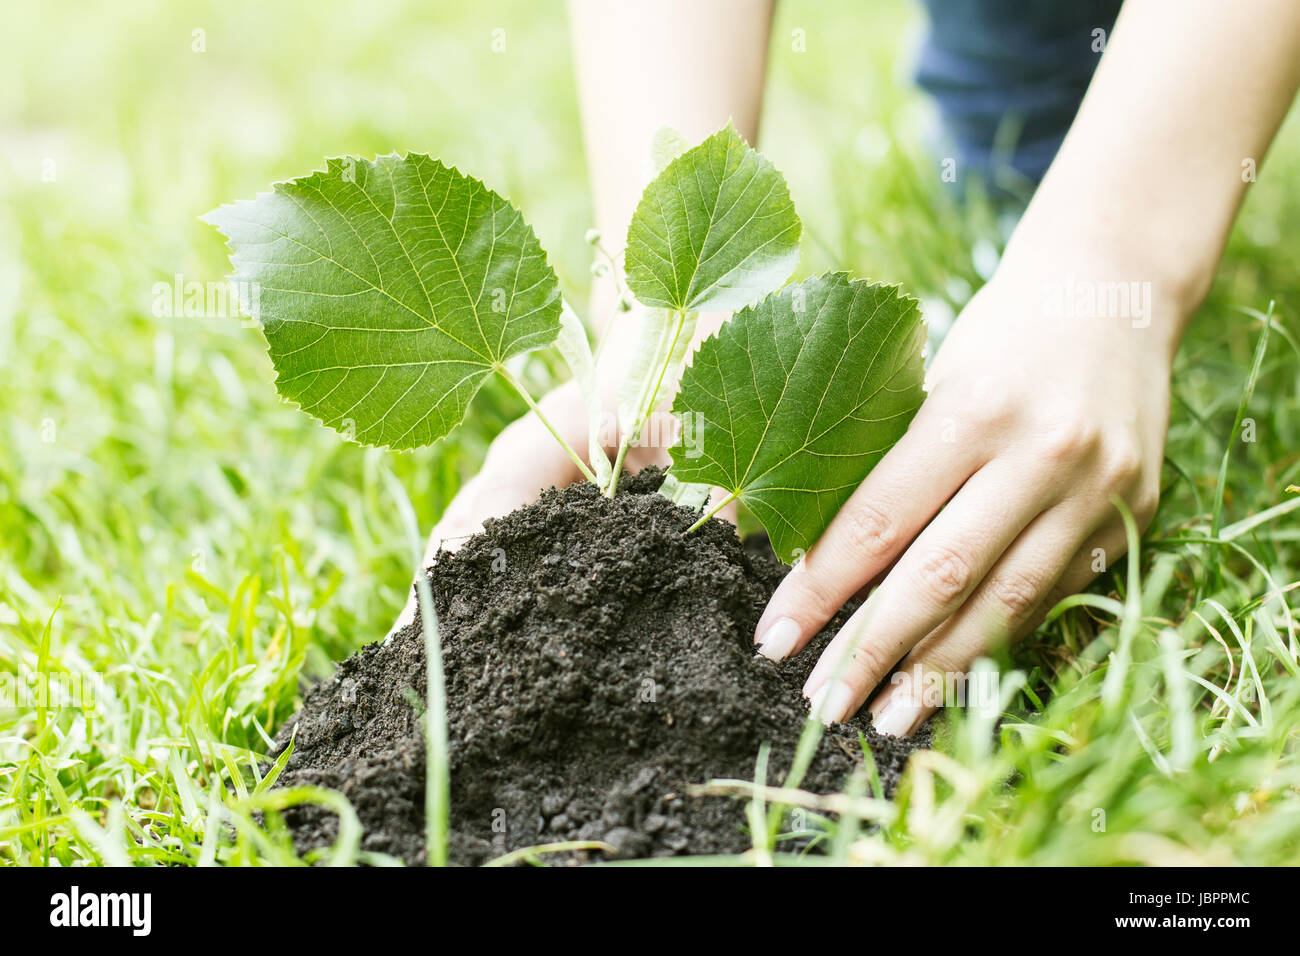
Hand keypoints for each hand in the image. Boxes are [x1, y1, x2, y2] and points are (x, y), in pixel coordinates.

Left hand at [753, 254, 1176, 735]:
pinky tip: (953, 675)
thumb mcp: (919, 373)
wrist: (1115, 293)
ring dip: (940, 672)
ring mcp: (1096, 491)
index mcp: (972, 408)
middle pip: (941, 577)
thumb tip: (764, 527)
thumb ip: (858, 456)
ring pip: (1006, 604)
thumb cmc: (993, 333)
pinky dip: (997, 640)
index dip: (821, 589)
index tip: (774, 638)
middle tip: (822, 701)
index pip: (879, 520)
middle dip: (872, 650)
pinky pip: (1052, 595)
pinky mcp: (1131, 516)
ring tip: (887, 718)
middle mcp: (1040, 454)